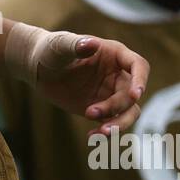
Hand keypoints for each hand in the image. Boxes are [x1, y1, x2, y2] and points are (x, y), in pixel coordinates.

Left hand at [6, 22, 148, 136]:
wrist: (39, 69)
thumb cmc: (51, 50)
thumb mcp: (60, 46)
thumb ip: (76, 45)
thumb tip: (92, 43)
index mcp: (114, 54)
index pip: (138, 65)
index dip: (140, 80)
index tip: (136, 95)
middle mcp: (117, 74)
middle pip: (132, 94)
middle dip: (117, 106)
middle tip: (90, 113)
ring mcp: (111, 93)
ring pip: (129, 112)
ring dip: (118, 123)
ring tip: (100, 133)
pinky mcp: (102, 109)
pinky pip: (112, 123)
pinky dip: (105, 132)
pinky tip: (91, 136)